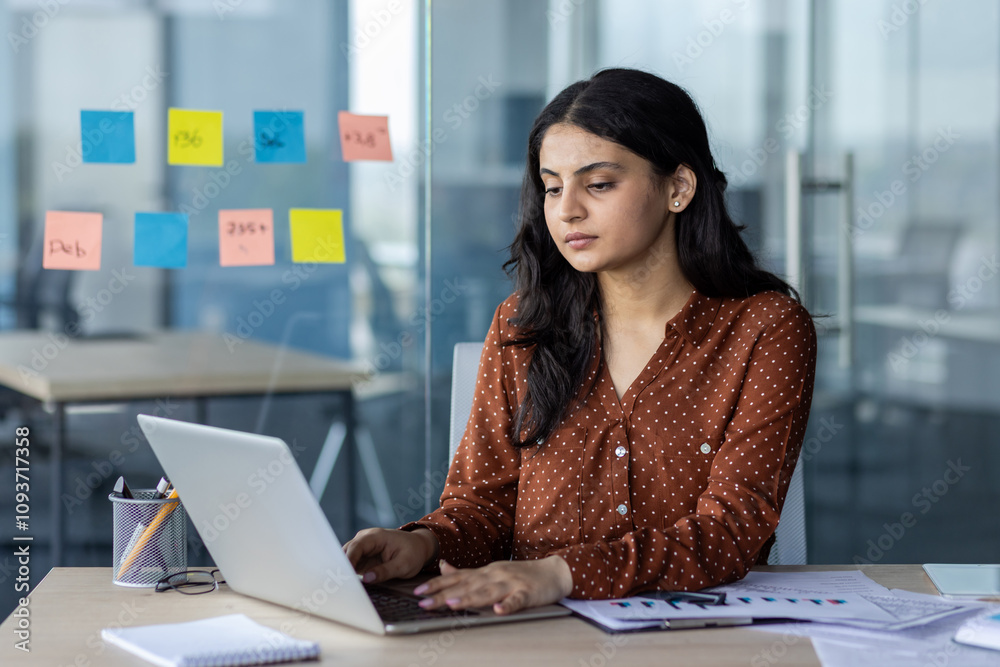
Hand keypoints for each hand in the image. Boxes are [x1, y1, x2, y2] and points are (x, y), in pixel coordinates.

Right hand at [343, 527, 438, 583]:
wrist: (419, 547)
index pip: (357, 546)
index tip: (344, 575)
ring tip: (342, 586)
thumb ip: (385, 571)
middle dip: (343, 567)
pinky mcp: (363, 556)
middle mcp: (366, 539)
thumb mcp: (404, 565)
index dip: (348, 560)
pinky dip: (349, 573)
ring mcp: (363, 547)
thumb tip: (366, 579)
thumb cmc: (413, 553)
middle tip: (338, 584)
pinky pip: (352, 564)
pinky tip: (347, 585)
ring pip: (347, 558)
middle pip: (347, 551)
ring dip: (344, 571)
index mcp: (376, 536)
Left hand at [412, 556, 572, 614]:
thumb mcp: (492, 570)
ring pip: (487, 592)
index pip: (457, 578)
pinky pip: (517, 600)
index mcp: (485, 572)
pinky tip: (499, 611)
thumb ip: (467, 572)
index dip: (437, 585)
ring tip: (452, 604)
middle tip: (424, 603)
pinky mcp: (528, 593)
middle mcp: (495, 576)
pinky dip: (508, 605)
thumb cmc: (521, 574)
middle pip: (466, 585)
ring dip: (469, 597)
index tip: (418, 592)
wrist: (554, 571)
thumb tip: (443, 566)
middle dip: (444, 594)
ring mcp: (511, 583)